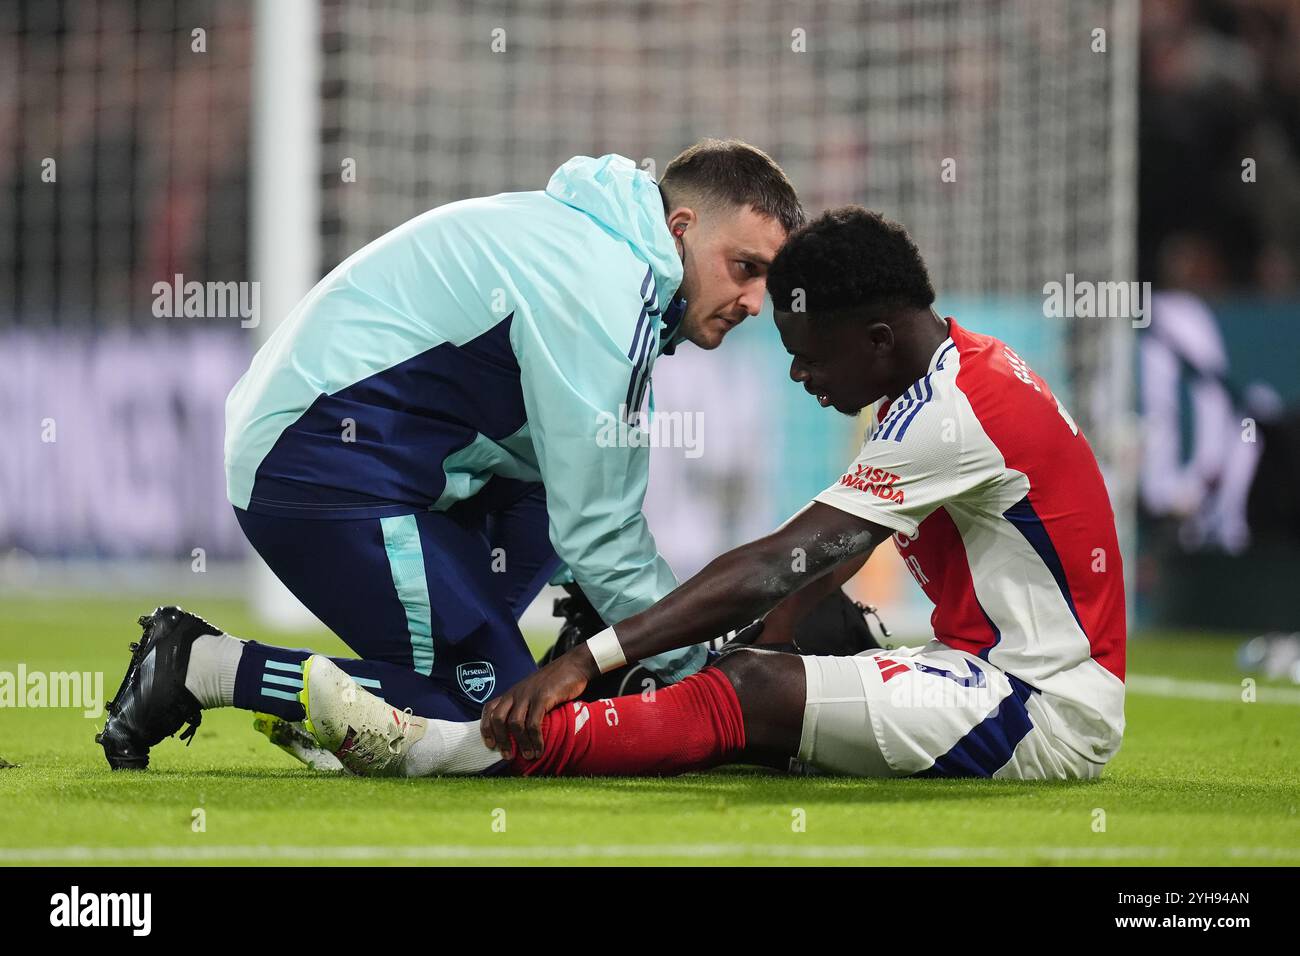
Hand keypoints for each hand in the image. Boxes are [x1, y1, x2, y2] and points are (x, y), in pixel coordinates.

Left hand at [480, 646, 597, 759]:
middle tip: (508, 755)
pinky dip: (535, 739)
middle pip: (498, 718)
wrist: (573, 665)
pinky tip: (540, 749)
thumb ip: (526, 707)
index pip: (489, 709)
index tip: (490, 745)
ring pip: (515, 723)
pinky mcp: (543, 697)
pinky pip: (534, 723)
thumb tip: (522, 733)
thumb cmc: (555, 683)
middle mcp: (516, 693)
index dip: (486, 728)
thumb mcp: (534, 692)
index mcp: (512, 693)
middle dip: (501, 739)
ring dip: (521, 743)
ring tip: (529, 755)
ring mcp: (529, 694)